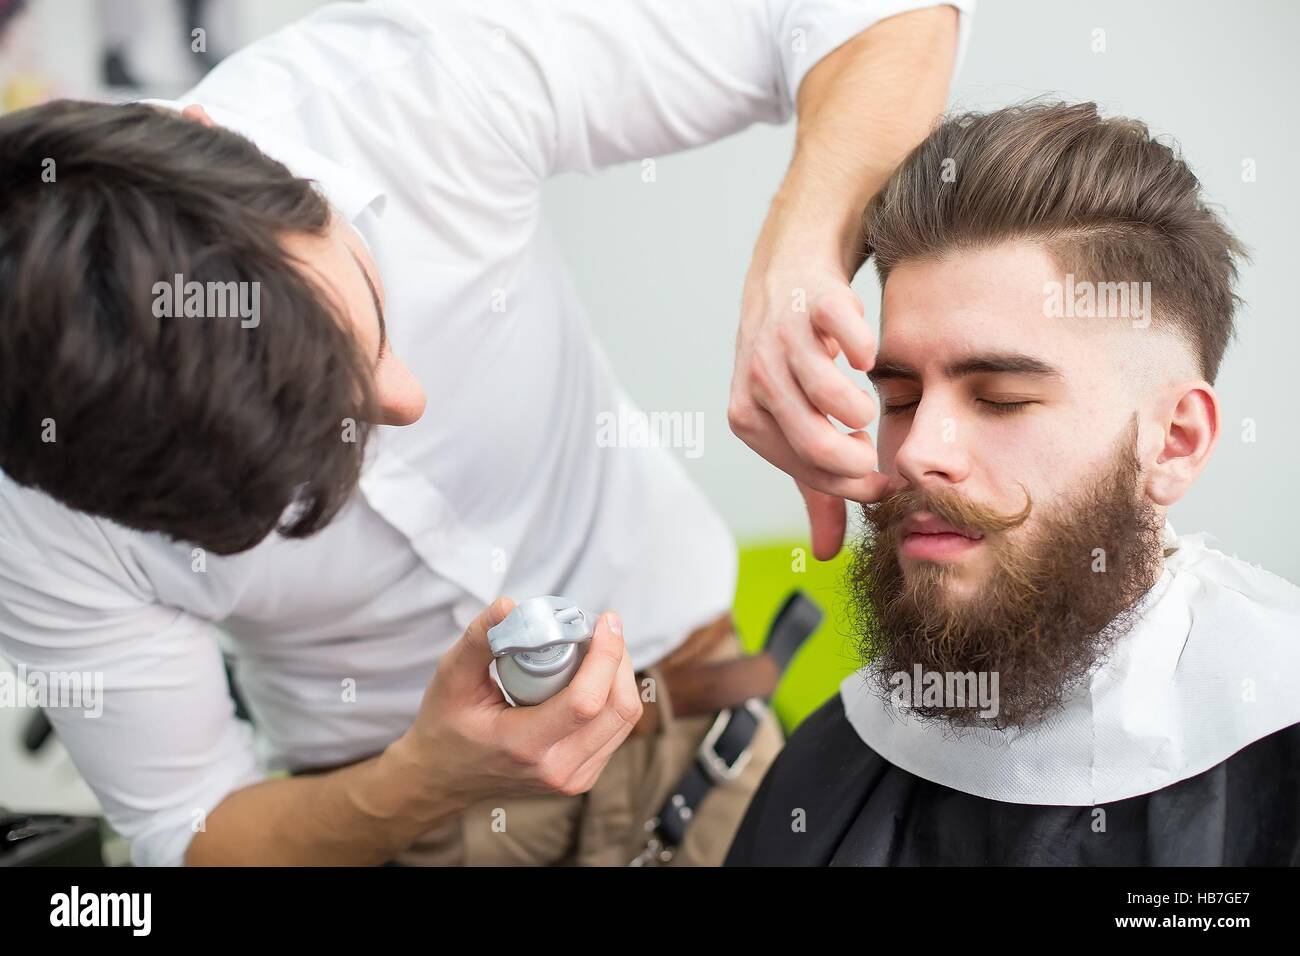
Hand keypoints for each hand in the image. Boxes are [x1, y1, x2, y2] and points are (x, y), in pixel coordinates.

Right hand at [387, 597, 643, 815]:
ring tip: (598, 647)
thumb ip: (479, 639)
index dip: (606, 656)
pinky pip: (617, 730)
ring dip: (620, 676)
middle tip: (602, 628)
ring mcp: (573, 779)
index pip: (586, 702)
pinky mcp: (583, 777)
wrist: (443, 777)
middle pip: (618, 709)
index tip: (606, 621)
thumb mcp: (451, 677)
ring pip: (624, 719)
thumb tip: (509, 605)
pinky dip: (614, 697)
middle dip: (618, 660)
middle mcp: (557, 768)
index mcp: (524, 745)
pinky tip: (594, 675)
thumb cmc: (446, 725)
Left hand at [729, 263, 890, 559]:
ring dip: (863, 411)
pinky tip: (867, 359)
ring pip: (831, 398)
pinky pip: (846, 336)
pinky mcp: (812, 303)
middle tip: (884, 459)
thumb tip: (825, 554)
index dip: (852, 487)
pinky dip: (865, 350)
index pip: (806, 472)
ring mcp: (782, 341)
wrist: (787, 275)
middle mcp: (758, 382)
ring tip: (867, 410)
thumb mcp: (795, 425)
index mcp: (749, 419)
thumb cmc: (793, 362)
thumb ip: (815, 490)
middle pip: (816, 445)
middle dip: (860, 462)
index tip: (882, 485)